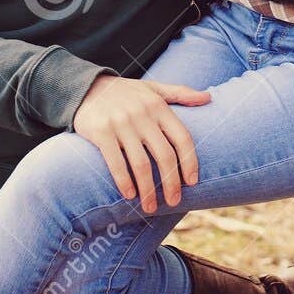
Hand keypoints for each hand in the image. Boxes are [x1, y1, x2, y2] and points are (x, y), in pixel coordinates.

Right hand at [72, 75, 210, 211]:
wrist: (85, 87)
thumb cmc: (125, 93)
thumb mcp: (153, 88)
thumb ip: (180, 93)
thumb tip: (208, 97)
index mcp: (158, 106)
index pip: (182, 138)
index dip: (190, 162)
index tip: (192, 182)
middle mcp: (142, 115)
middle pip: (164, 155)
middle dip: (171, 183)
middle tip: (173, 201)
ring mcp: (121, 124)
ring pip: (141, 164)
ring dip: (148, 190)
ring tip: (151, 207)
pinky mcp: (101, 132)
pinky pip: (116, 163)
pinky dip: (124, 181)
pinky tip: (129, 195)